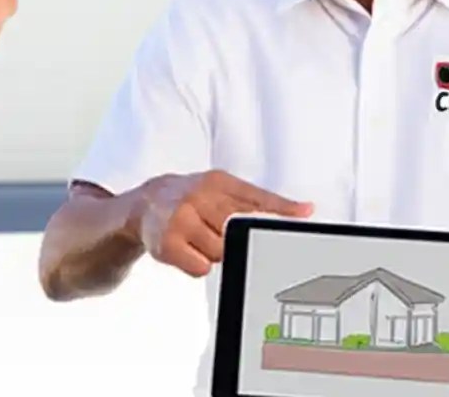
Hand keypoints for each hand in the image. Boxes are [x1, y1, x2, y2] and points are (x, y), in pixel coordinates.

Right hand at [136, 170, 312, 276]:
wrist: (143, 204)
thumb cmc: (190, 198)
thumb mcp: (219, 188)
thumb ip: (255, 200)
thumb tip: (303, 210)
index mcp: (217, 182)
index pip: (256, 197)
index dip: (282, 207)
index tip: (305, 213)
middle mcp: (199, 197)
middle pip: (238, 229)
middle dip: (234, 238)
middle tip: (222, 234)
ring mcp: (181, 219)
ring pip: (220, 252)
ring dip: (215, 253)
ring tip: (200, 239)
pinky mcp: (168, 243)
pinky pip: (201, 267)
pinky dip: (198, 265)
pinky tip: (188, 251)